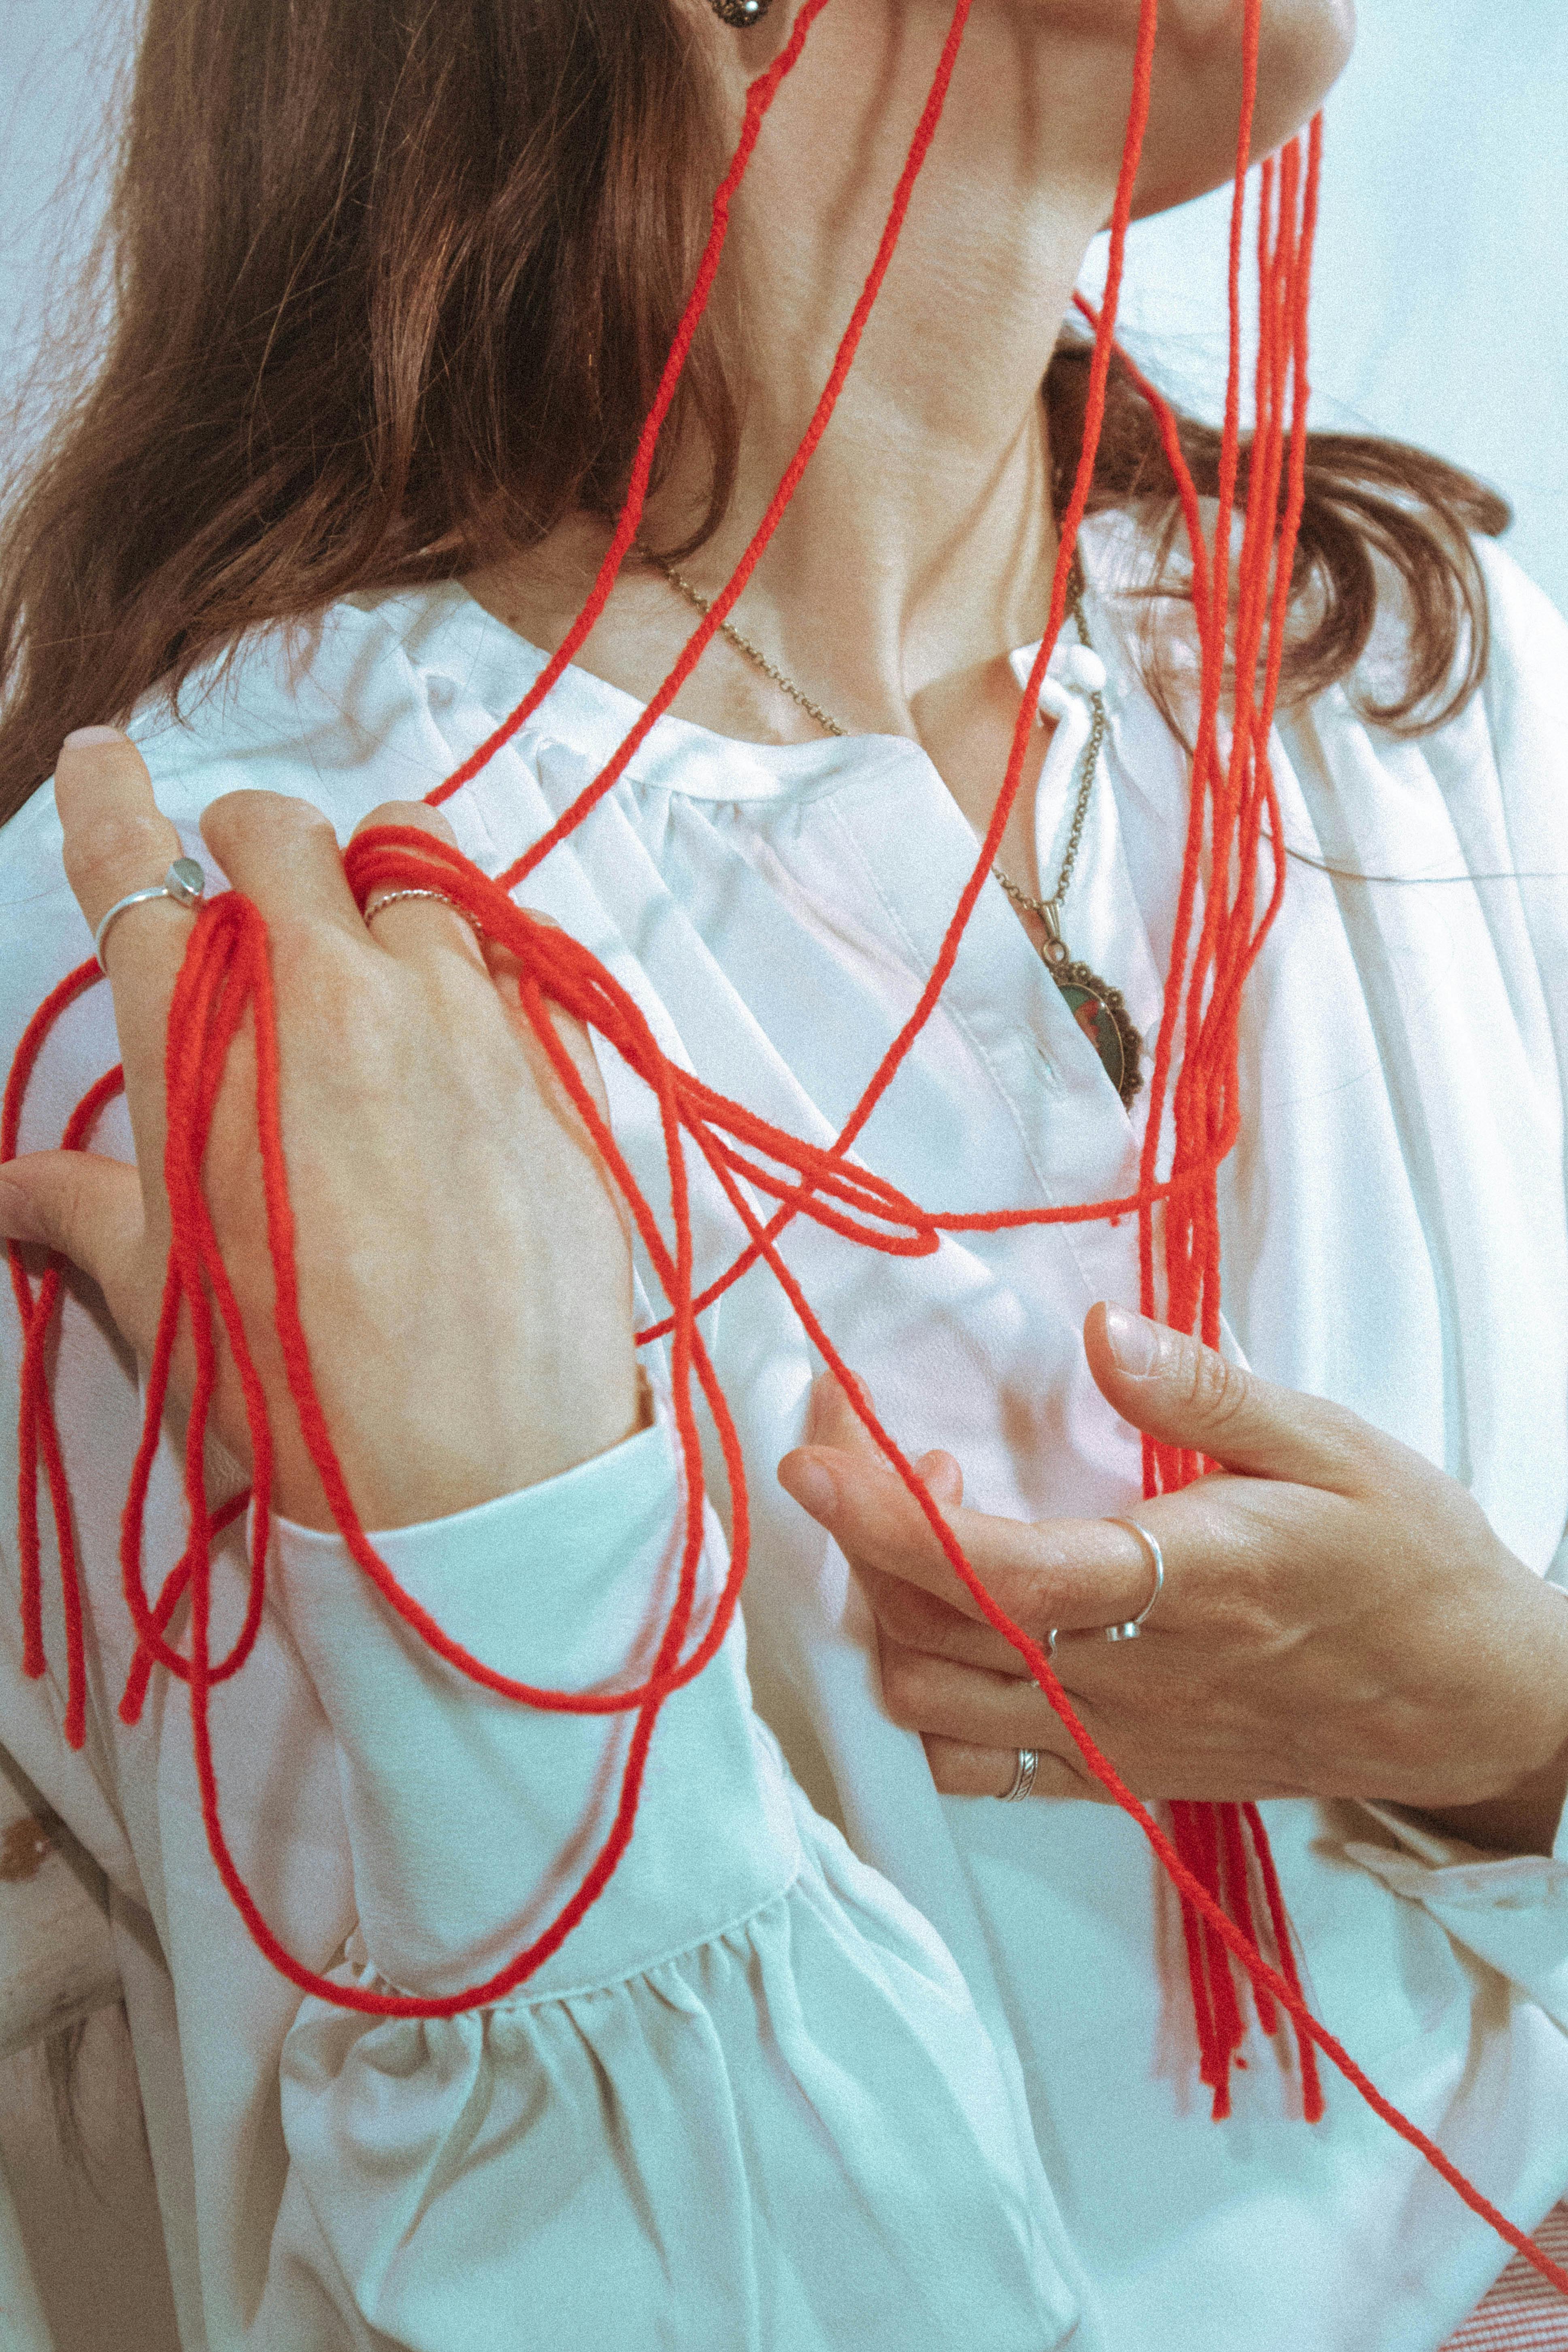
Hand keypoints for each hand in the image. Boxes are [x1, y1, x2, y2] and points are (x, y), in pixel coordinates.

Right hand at [0, 731, 639, 1528]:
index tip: (105, 761)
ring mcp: (452, 1013)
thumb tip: (11, 1187)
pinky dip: (482, 955)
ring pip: (416, 865)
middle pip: (280, 837)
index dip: (111, 807)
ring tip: (378, 952)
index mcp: (204, 1049)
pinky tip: (470, 1021)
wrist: (480, 1473)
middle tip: (257, 883)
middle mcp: (328, 1000)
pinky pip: (516, 944)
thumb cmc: (302, 1392)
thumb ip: (83, 1209)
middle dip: (257, 842)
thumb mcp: (166, 1295)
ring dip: (383, 887)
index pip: (135, 880)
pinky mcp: (549, 1051)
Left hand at [777, 1306, 1567, 1855]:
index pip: (997, 1567)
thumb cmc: (1404, 1559)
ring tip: (923, 1528)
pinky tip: (950, 1628)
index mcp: (1187, 1584)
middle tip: (871, 1447)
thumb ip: (1204, 1393)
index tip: (814, 1455)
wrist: (1467, 1700)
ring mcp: (1118, 1741)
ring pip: (936, 1705)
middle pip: (936, 1632)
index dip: (889, 1518)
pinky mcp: (1117, 1776)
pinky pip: (980, 1768)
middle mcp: (1135, 1678)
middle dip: (865, 1538)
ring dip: (890, 1616)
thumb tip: (1099, 1333)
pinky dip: (931, 1704)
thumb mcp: (1331, 1446)